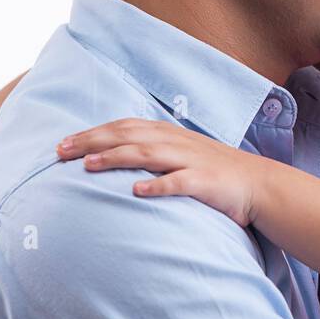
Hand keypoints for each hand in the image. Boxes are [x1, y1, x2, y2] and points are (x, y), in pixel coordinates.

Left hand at [56, 118, 269, 227]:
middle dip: (92, 141)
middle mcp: (176, 143)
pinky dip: (157, 185)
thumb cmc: (215, 174)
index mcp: (169, 135)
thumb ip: (153, 153)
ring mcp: (191, 161)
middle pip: (128, 136)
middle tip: (61, 151)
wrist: (259, 185)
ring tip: (89, 166)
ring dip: (116, 158)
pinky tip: (137, 191)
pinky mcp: (205, 182)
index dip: (93, 132)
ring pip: (147, 154)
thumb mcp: (182, 156)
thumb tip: (115, 157)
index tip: (63, 143)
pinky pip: (179, 182)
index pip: (124, 127)